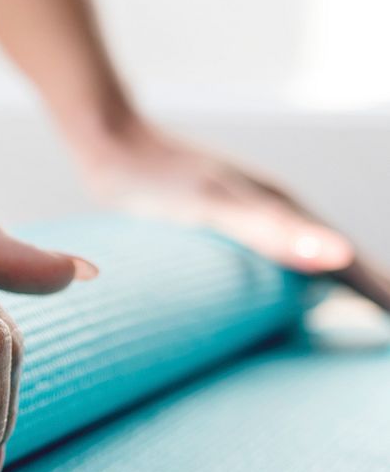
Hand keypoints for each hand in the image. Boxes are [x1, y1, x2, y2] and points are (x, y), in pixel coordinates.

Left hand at [70, 112, 389, 308]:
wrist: (108, 141)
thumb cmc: (156, 177)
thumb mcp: (216, 205)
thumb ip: (275, 232)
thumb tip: (340, 256)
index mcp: (285, 210)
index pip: (349, 262)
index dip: (377, 296)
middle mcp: (275, 211)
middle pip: (336, 261)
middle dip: (365, 294)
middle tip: (382, 331)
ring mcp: (250, 216)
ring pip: (306, 259)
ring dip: (332, 289)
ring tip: (348, 321)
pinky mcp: (221, 224)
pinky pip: (272, 260)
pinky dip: (290, 282)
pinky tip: (277, 299)